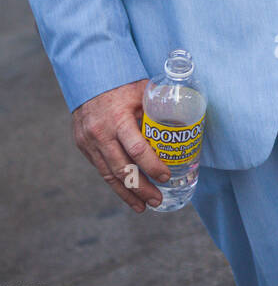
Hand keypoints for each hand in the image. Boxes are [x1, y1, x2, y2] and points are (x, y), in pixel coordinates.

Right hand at [72, 80, 170, 212]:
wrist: (89, 79)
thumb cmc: (122, 85)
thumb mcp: (142, 92)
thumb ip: (158, 109)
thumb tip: (184, 124)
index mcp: (118, 118)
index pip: (137, 149)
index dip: (152, 166)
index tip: (165, 176)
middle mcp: (101, 134)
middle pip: (123, 169)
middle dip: (141, 188)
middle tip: (157, 200)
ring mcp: (89, 142)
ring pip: (109, 175)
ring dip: (128, 193)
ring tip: (144, 206)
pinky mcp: (83, 147)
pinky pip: (101, 170)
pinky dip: (115, 184)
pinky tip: (128, 194)